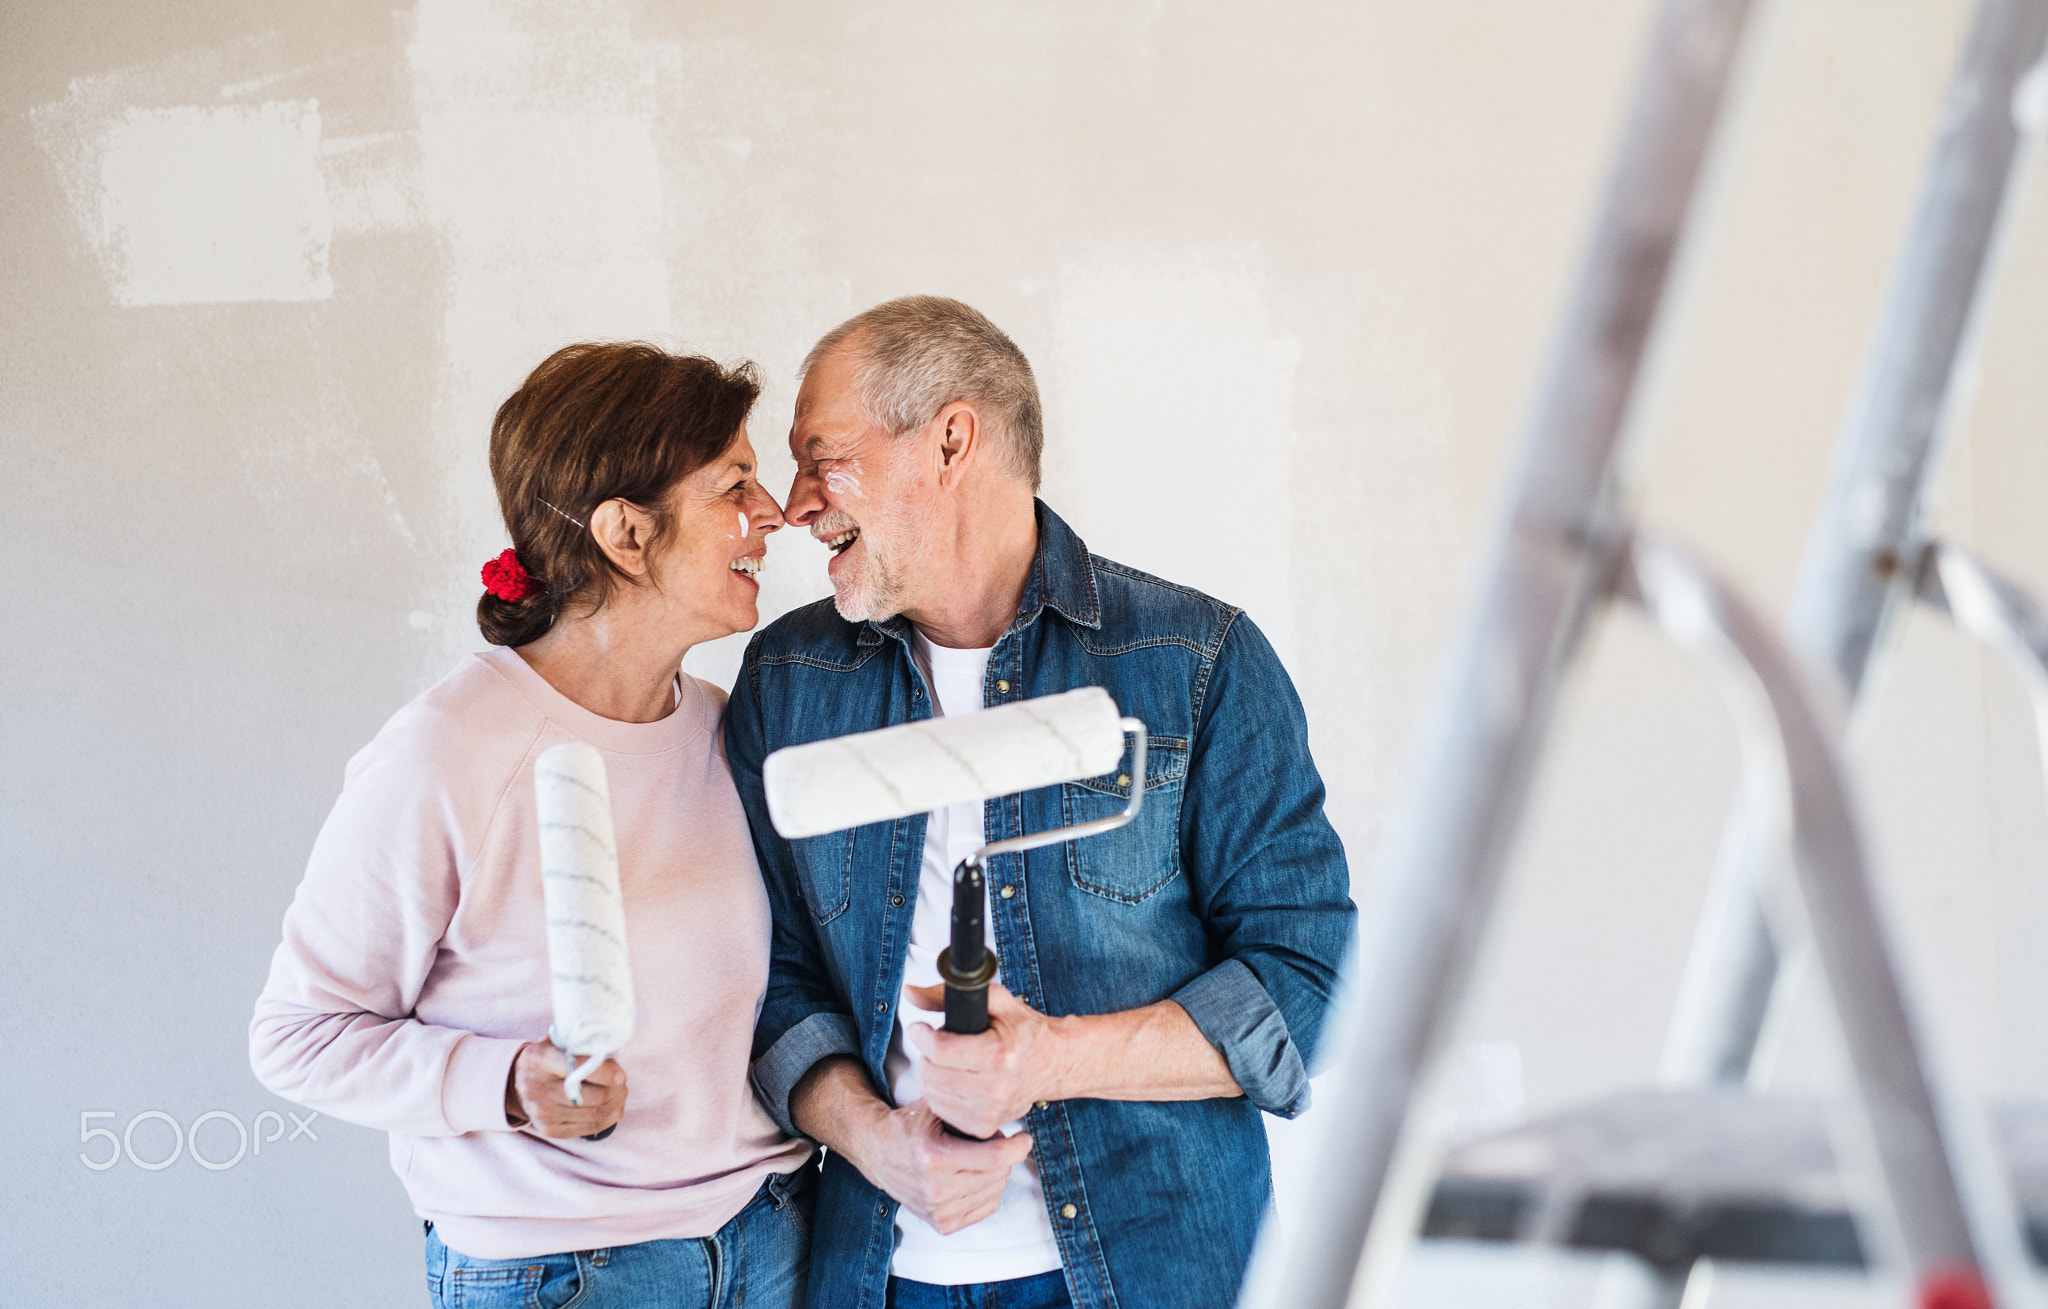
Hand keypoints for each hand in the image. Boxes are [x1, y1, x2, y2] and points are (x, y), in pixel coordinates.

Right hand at [505, 1042, 626, 1137]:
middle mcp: (535, 1088)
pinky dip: (608, 1118)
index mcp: (538, 1060)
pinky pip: (589, 1128)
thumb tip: (610, 1049)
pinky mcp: (549, 1130)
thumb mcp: (558, 1042)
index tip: (620, 1074)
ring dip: (615, 1103)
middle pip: (590, 1095)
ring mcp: (541, 1112)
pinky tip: (614, 1107)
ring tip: (620, 1093)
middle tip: (622, 1082)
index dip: (605, 1073)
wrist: (520, 1082)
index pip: (577, 1069)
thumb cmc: (547, 1057)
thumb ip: (580, 1043)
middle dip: (615, 1090)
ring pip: (593, 1113)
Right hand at [851, 1097, 1034, 1233]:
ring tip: (979, 1158)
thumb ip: (968, 1110)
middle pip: (999, 1174)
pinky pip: (986, 1207)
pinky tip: (974, 1176)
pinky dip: (988, 1191)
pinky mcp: (941, 1224)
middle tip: (993, 1141)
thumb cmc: (909, 1126)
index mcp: (933, 1157)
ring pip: (995, 1191)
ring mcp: (938, 1210)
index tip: (1024, 1138)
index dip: (1017, 1147)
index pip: (995, 1157)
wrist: (878, 1153)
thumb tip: (1008, 1113)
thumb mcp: (935, 1107)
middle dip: (1004, 1155)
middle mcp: (935, 1189)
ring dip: (996, 1173)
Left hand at [904, 982, 1064, 1138]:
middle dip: (927, 1055)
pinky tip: (953, 1081)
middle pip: (932, 1073)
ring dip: (932, 1075)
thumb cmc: (1023, 1031)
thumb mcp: (996, 1001)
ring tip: (948, 1063)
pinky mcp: (984, 1126)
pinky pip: (942, 1111)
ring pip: (932, 1093)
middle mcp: (997, 1087)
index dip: (922, 1036)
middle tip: (937, 1045)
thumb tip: (910, 993)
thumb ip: (949, 994)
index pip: (940, 1050)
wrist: (1051, 1064)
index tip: (921, 1028)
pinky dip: (940, 1095)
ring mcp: (990, 1111)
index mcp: (1000, 1054)